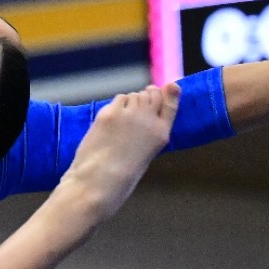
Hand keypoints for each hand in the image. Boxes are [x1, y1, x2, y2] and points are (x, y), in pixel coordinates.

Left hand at [58, 83, 179, 223]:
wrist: (98, 183)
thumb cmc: (121, 178)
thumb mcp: (145, 156)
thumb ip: (148, 134)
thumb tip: (144, 115)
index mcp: (161, 134)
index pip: (171, 104)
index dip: (170, 92)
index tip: (170, 86)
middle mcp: (148, 120)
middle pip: (152, 93)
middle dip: (146, 97)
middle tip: (137, 108)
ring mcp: (128, 114)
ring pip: (133, 95)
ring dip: (129, 103)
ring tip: (121, 121)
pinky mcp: (109, 113)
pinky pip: (117, 100)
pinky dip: (115, 106)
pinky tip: (110, 121)